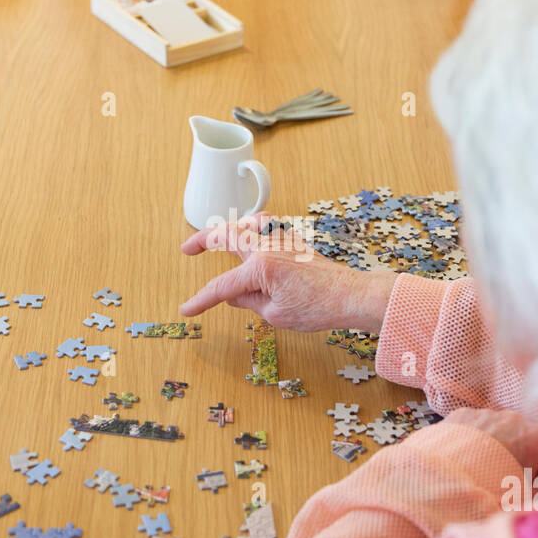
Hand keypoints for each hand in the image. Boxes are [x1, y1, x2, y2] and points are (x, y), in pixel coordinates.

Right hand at [179, 213, 396, 332]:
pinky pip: (265, 227)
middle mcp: (268, 247)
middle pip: (226, 235)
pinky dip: (251, 229)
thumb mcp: (275, 315)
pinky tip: (249, 240)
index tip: (186, 309)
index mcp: (261, 268)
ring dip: (229, 228)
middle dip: (202, 240)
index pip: (222, 286)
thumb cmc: (318, 308)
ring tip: (218, 239)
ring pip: (247, 223)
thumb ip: (248, 301)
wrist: (350, 296)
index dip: (201, 300)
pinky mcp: (292, 241)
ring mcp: (281, 240)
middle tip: (187, 249)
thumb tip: (232, 294)